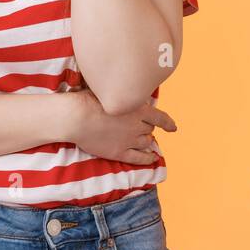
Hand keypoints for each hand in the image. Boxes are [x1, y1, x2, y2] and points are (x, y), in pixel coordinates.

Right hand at [61, 89, 177, 165]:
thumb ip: (124, 95)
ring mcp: (129, 140)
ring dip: (146, 140)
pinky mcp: (119, 152)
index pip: (160, 117)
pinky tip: (152, 158)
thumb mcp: (111, 91)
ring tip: (144, 140)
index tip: (173, 127)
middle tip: (141, 127)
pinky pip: (138, 158)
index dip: (168, 123)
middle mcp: (137, 125)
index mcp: (138, 108)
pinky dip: (147, 158)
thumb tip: (129, 92)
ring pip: (146, 142)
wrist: (76, 117)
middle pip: (150, 129)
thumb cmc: (89, 99)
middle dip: (147, 128)